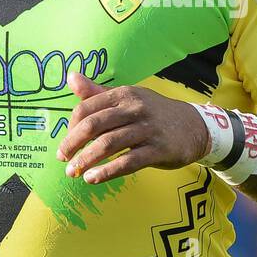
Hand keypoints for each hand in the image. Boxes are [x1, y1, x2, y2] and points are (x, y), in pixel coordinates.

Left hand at [56, 73, 210, 184]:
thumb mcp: (128, 98)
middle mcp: (135, 108)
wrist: (195, 126)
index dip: (71, 126)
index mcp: (124, 94)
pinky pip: (128, 162)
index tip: (65, 142)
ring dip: (86, 160)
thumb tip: (71, 77)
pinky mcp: (159, 150)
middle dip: (73, 143)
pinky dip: (107, 171)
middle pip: (95, 124)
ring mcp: (148, 129)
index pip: (87, 107)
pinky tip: (93, 178)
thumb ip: (98, 92)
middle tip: (62, 159)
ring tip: (73, 172)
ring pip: (109, 144)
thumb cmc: (153, 113)